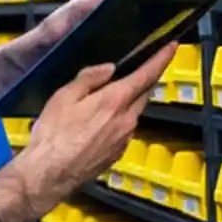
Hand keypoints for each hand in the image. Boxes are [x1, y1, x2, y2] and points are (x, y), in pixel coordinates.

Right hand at [12, 43, 178, 212]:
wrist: (49, 174)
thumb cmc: (53, 134)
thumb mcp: (64, 96)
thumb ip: (89, 78)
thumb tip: (110, 68)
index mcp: (114, 101)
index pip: (147, 75)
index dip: (161, 59)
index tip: (172, 47)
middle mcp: (126, 120)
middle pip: (144, 93)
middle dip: (144, 80)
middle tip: (137, 69)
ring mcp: (124, 139)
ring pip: (134, 112)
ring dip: (128, 101)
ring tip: (105, 100)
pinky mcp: (118, 153)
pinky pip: (125, 129)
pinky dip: (118, 120)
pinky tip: (98, 124)